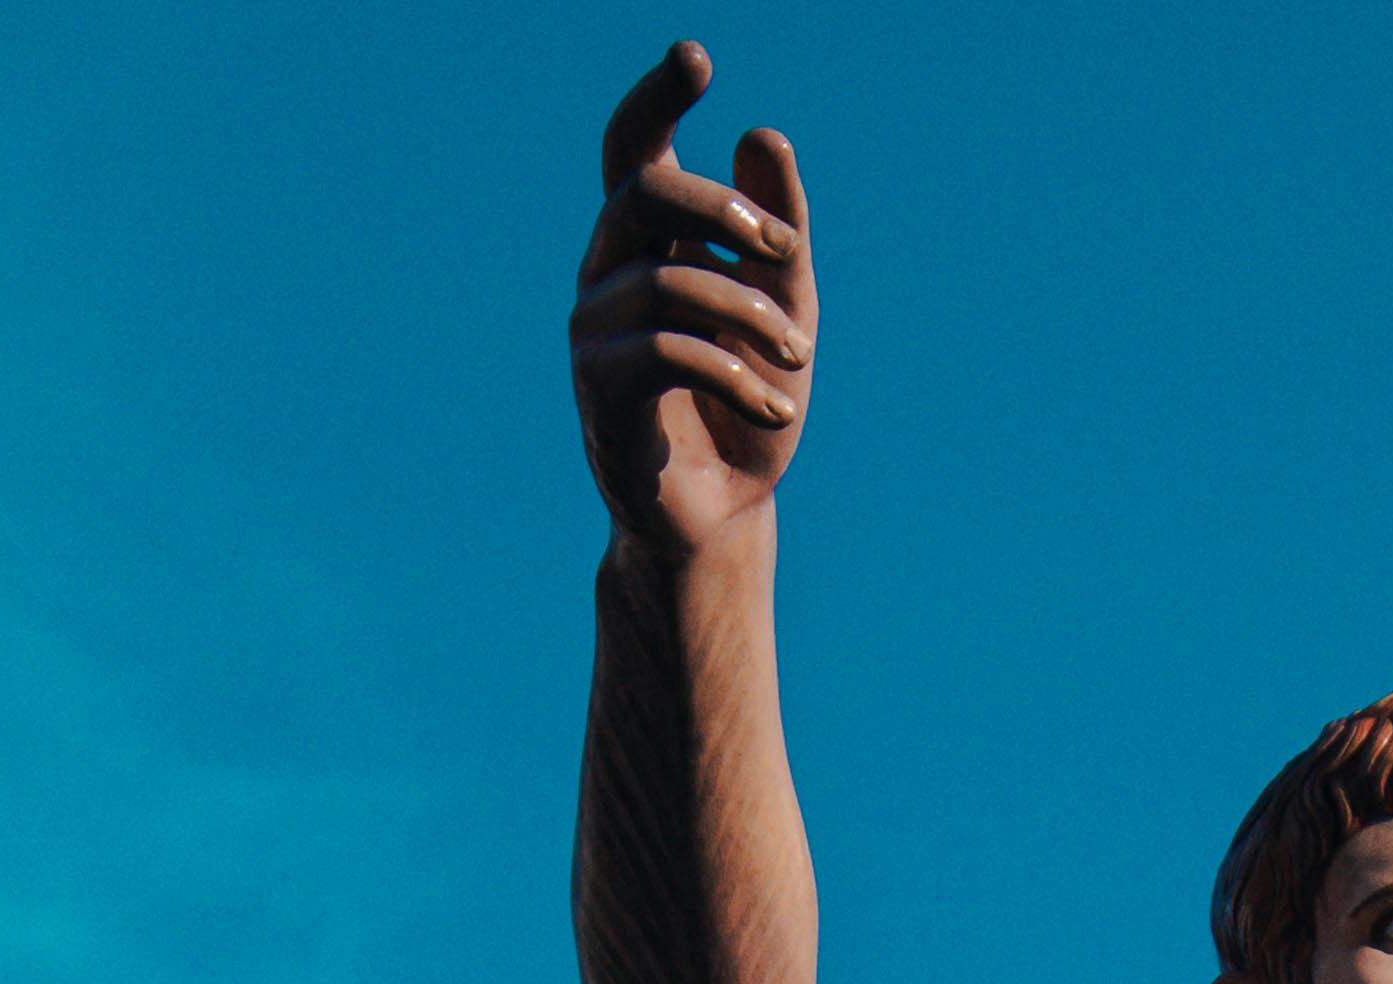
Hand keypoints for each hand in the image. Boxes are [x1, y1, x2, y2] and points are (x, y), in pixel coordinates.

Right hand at [573, 45, 816, 555]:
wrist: (724, 517)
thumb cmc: (747, 410)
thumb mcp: (786, 313)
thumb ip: (778, 234)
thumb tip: (763, 135)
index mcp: (650, 242)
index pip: (635, 147)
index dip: (658, 97)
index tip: (697, 58)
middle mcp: (610, 270)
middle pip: (642, 186)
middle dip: (721, 205)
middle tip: (783, 248)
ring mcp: (594, 327)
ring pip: (666, 276)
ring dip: (749, 313)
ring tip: (798, 361)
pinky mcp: (599, 387)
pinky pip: (664, 348)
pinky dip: (735, 375)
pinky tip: (777, 406)